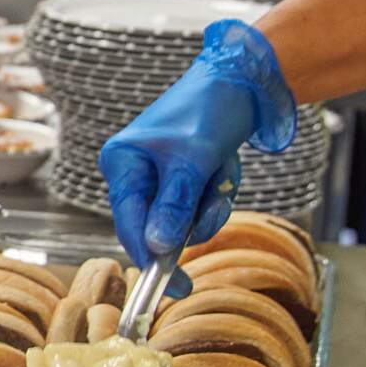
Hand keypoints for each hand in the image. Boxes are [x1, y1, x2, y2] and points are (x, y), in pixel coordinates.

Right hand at [95, 16, 295, 264]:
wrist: (242, 80)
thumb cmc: (209, 109)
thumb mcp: (193, 160)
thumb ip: (174, 206)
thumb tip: (157, 248)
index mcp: (122, 162)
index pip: (129, 223)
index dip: (150, 257)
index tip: (174, 286)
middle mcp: (134, 171)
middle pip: (159, 224)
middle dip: (194, 214)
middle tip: (214, 200)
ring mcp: (160, 176)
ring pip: (186, 218)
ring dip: (212, 201)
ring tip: (221, 167)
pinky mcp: (183, 177)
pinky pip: (201, 205)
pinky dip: (218, 191)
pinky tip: (224, 164)